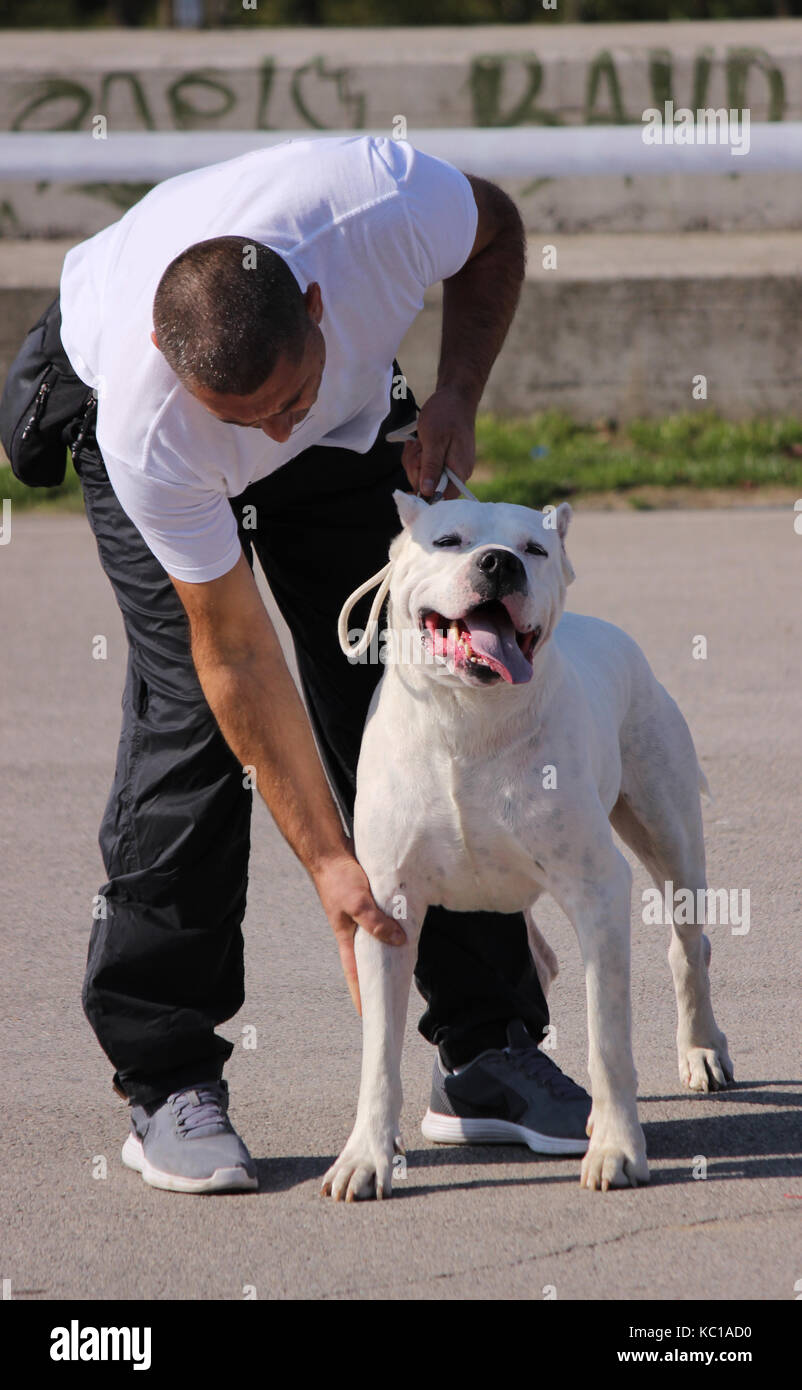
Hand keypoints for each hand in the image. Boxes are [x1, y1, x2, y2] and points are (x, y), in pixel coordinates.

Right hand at [312, 853, 405, 1014]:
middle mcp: (355, 933)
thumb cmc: (339, 880)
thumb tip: (400, 942)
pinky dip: (395, 929)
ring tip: (408, 969)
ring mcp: (363, 920)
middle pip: (370, 962)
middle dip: (381, 979)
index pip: (355, 975)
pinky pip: (385, 923)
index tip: (369, 1017)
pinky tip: (409, 933)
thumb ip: (376, 923)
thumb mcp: (358, 903)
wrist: (331, 854)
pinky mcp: (371, 906)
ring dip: (392, 953)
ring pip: (380, 943)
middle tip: (396, 997)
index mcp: (347, 939)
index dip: (362, 995)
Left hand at [401, 386, 475, 499]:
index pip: (442, 498)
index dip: (425, 496)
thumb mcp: (434, 440)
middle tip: (417, 449)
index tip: (409, 488)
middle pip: (428, 487)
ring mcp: (449, 466)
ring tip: (418, 442)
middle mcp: (457, 473)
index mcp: (459, 472)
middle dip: (416, 469)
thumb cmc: (446, 415)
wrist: (454, 397)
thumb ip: (431, 467)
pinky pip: (424, 466)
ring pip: (423, 476)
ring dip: (414, 460)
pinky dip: (417, 455)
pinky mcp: (442, 460)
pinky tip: (418, 442)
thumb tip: (427, 492)